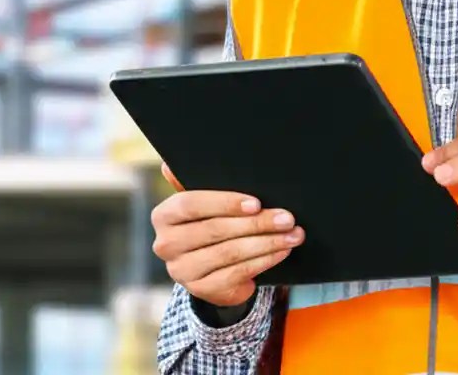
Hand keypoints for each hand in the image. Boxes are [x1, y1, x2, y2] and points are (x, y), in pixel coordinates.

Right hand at [151, 163, 303, 306]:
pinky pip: (237, 273)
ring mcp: (182, 270)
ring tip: (292, 235)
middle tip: (287, 218)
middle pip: (216, 230)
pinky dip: (264, 261)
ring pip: (230, 253)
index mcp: (164, 215)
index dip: (225, 203)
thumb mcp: (207, 203)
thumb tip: (170, 166)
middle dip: (257, 223)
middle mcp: (166, 244)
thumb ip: (195, 183)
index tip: (256, 203)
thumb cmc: (213, 223)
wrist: (213, 268)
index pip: (191, 204)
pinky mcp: (201, 289)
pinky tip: (281, 251)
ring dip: (267, 242)